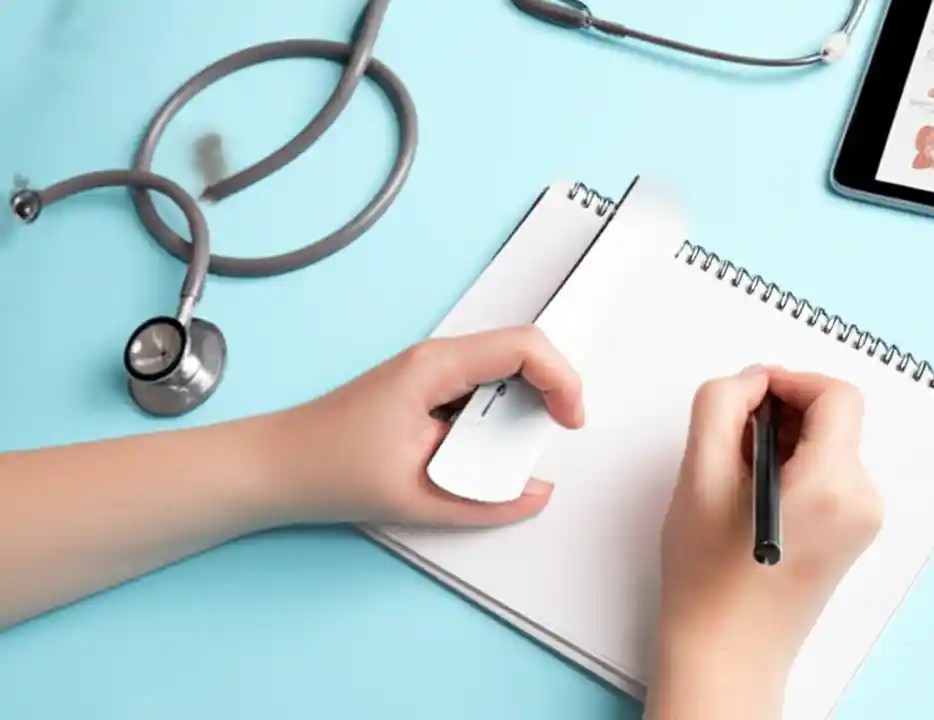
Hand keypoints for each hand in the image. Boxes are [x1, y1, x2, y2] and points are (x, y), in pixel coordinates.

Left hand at [272, 326, 584, 526]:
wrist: (277, 467)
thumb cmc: (330, 470)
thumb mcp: (418, 498)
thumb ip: (487, 501)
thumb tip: (537, 493)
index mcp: (436, 366)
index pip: (524, 346)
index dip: (561, 379)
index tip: (567, 422)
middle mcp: (438, 358)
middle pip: (521, 355)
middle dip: (546, 397)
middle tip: (538, 445)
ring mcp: (432, 370)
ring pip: (505, 372)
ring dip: (521, 411)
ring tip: (501, 457)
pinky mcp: (428, 388)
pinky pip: (482, 391)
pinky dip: (497, 421)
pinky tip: (478, 454)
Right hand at [646, 366, 881, 718]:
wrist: (727, 653)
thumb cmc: (707, 577)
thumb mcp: (699, 475)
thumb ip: (721, 405)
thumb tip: (753, 379)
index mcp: (832, 484)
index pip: (836, 396)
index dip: (790, 382)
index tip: (750, 394)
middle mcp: (861, 500)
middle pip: (834, 419)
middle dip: (781, 415)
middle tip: (729, 441)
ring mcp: (862, 520)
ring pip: (828, 445)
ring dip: (783, 442)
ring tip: (735, 477)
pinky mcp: (851, 534)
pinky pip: (828, 474)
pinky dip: (793, 468)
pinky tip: (754, 497)